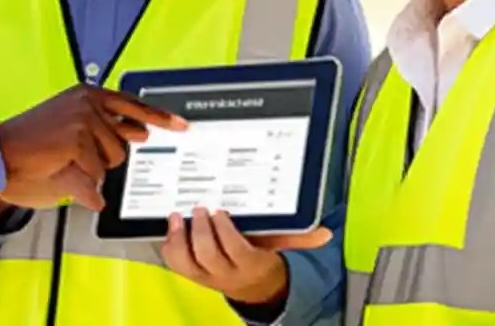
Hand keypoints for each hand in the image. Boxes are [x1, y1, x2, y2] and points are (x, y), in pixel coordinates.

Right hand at [0, 84, 186, 210]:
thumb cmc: (29, 148)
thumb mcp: (72, 130)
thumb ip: (106, 128)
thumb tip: (141, 132)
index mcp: (86, 94)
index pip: (132, 105)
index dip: (160, 117)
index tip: (182, 125)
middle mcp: (87, 103)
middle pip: (122, 144)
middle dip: (100, 157)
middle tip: (68, 155)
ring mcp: (83, 122)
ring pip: (110, 162)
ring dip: (88, 169)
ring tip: (59, 160)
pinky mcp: (76, 143)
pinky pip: (94, 177)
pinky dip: (79, 184)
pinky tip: (57, 170)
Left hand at [161, 208, 331, 305]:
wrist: (253, 287)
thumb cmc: (262, 258)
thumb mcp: (280, 248)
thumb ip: (299, 238)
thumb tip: (324, 233)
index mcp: (249, 265)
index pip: (235, 249)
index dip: (224, 230)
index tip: (221, 210)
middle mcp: (225, 273)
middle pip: (208, 255)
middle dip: (200, 230)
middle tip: (200, 208)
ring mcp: (205, 276)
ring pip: (185, 262)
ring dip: (178, 238)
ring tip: (177, 217)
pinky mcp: (191, 273)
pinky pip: (175, 264)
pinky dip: (170, 244)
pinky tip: (171, 226)